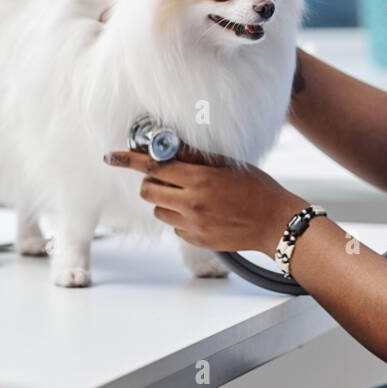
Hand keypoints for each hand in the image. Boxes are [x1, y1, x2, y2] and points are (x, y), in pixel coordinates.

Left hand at [103, 145, 308, 255]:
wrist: (275, 223)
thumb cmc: (257, 188)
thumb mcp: (228, 165)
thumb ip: (196, 158)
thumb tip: (170, 148)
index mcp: (200, 179)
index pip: (154, 166)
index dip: (129, 160)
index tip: (111, 156)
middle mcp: (191, 203)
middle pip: (148, 190)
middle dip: (152, 181)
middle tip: (167, 177)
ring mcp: (192, 224)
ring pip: (158, 209)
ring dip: (165, 200)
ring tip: (189, 196)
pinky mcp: (195, 239)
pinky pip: (174, 225)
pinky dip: (179, 217)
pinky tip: (202, 212)